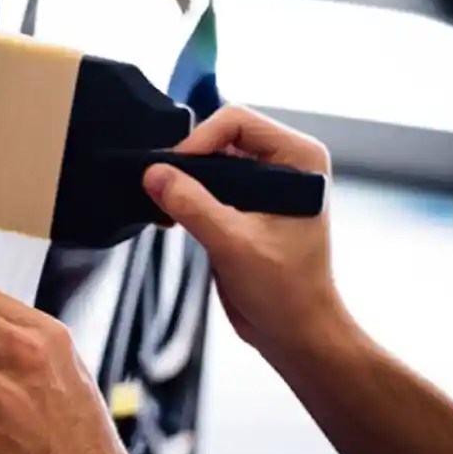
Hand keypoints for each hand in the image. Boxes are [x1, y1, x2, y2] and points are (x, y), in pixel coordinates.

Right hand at [142, 106, 345, 356]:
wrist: (296, 332)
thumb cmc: (287, 291)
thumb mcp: (235, 244)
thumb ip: (192, 205)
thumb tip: (153, 174)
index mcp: (299, 160)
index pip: (237, 122)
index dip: (200, 141)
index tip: (173, 170)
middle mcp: (284, 165)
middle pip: (220, 137)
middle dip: (188, 161)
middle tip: (161, 187)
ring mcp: (263, 185)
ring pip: (210, 161)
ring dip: (184, 180)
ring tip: (163, 205)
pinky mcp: (244, 206)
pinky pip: (207, 184)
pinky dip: (185, 196)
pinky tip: (169, 216)